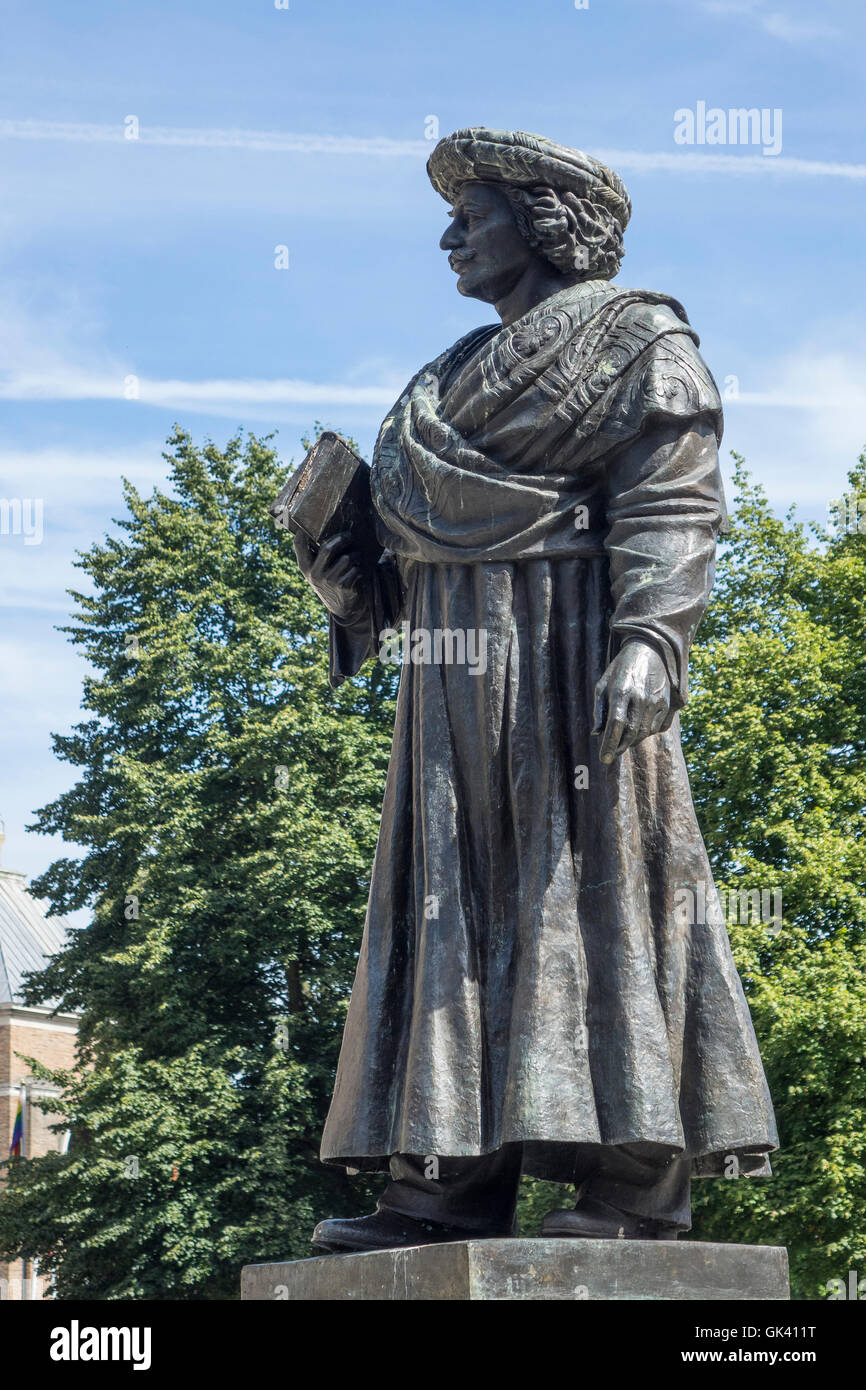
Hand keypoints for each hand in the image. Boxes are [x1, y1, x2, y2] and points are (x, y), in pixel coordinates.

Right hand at [293, 531, 366, 624]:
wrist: (341, 607)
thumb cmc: (328, 581)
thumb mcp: (316, 571)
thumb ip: (314, 555)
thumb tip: (319, 530)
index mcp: (305, 567)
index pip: (299, 546)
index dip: (301, 535)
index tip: (305, 526)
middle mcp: (315, 573)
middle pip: (327, 548)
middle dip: (341, 539)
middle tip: (349, 535)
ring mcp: (330, 580)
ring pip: (346, 558)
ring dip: (355, 556)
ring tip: (357, 557)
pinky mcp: (344, 586)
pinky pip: (355, 569)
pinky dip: (359, 569)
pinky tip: (358, 572)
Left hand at [593, 642, 670, 764]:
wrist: (649, 650)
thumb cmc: (621, 669)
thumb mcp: (603, 684)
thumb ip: (599, 710)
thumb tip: (596, 734)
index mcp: (622, 691)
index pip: (615, 725)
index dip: (609, 745)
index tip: (603, 759)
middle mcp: (641, 697)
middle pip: (631, 733)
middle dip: (619, 748)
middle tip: (611, 754)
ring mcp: (657, 701)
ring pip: (645, 733)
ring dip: (632, 741)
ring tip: (622, 741)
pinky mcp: (667, 703)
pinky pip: (656, 728)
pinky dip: (646, 733)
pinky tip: (637, 730)